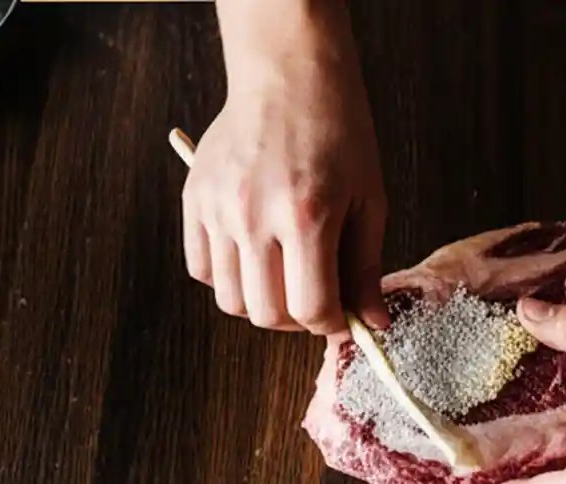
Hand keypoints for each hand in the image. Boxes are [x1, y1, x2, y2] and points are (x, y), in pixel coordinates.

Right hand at [181, 16, 388, 332]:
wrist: (289, 78)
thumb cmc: (338, 134)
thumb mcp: (368, 201)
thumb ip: (365, 268)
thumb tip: (372, 323)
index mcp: (307, 216)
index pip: (310, 308)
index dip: (330, 324)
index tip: (341, 316)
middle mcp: (255, 216)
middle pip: (266, 314)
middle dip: (296, 320)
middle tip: (314, 299)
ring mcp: (218, 208)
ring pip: (229, 299)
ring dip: (261, 302)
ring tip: (284, 276)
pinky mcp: (194, 199)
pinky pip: (201, 268)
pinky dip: (227, 278)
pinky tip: (254, 257)